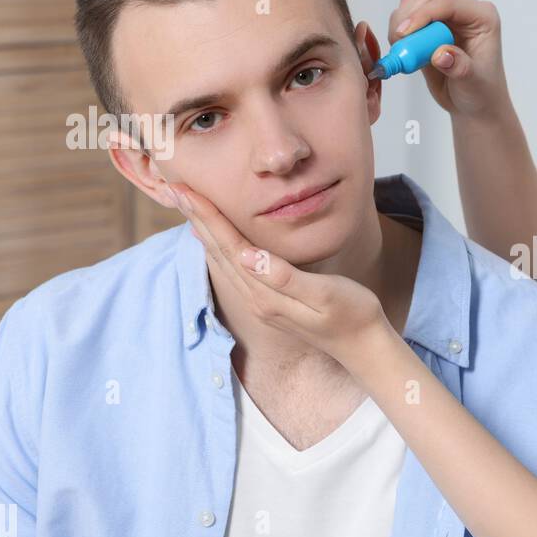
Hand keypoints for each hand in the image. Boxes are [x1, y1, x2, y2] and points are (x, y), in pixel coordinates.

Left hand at [167, 182, 392, 369]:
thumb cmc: (353, 315)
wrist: (363, 347)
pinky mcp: (269, 302)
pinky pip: (234, 270)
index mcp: (266, 293)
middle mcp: (256, 299)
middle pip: (218, 252)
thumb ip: (286, 276)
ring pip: (222, 261)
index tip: (186, 191)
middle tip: (173, 189)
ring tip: (186, 207)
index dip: (207, 216)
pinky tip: (214, 239)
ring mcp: (261, 303)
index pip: (230, 246)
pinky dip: (219, 248)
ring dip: (203, 232)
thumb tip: (248, 256)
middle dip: (196, 219)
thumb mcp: (325, 293)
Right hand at [387, 0, 510, 117]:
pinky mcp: (429, 24)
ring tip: (403, 51)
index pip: (448, 4)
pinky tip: (404, 51)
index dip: (422, 15)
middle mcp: (464, 10)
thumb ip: (459, 67)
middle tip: (399, 45)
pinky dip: (399, 30)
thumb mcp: (473, 84)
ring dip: (401, 22)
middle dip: (409, 16)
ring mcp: (446, 15)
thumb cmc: (481, 92)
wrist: (474, 103)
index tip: (404, 35)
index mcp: (482, 17)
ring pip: (414, 0)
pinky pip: (407, 15)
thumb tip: (440, 54)